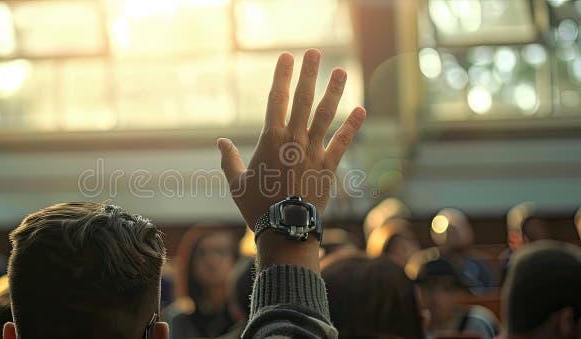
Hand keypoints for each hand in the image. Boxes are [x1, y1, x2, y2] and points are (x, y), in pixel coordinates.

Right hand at [218, 49, 366, 228]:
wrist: (285, 228)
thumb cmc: (256, 207)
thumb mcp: (236, 183)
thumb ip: (228, 160)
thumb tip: (220, 143)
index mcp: (270, 139)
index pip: (276, 100)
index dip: (281, 77)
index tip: (286, 57)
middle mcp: (294, 139)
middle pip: (302, 99)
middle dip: (308, 74)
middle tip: (314, 53)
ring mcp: (313, 151)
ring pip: (325, 115)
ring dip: (334, 91)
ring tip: (341, 71)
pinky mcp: (328, 166)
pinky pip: (342, 142)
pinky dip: (352, 126)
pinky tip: (360, 110)